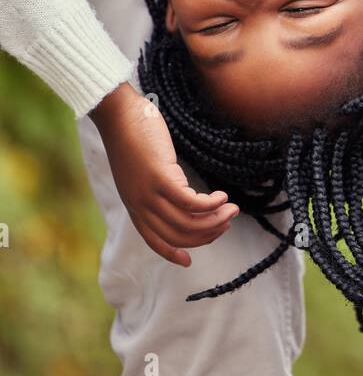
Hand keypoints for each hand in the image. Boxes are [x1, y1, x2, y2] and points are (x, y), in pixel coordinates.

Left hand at [91, 82, 238, 266]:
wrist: (119, 114)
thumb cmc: (133, 137)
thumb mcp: (140, 172)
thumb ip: (155, 188)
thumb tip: (181, 196)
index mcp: (135, 207)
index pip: (155, 241)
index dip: (173, 253)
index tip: (190, 261)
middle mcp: (141, 205)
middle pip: (179, 234)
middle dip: (208, 233)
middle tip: (227, 221)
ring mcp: (150, 193)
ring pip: (188, 222)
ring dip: (215, 219)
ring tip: (231, 208)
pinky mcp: (160, 178)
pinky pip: (191, 202)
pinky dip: (211, 204)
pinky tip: (223, 196)